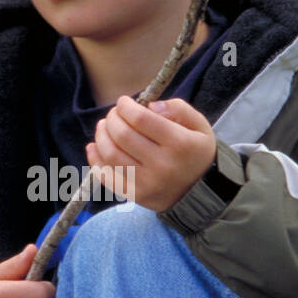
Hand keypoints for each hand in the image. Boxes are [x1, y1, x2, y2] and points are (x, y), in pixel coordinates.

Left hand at [85, 95, 217, 212]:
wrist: (204, 193)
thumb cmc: (197, 152)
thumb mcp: (199, 126)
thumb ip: (178, 108)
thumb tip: (149, 105)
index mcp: (179, 144)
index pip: (141, 119)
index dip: (126, 107)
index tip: (123, 102)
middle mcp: (163, 165)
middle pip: (122, 135)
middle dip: (112, 118)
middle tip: (114, 113)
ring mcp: (147, 183)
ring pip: (111, 154)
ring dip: (101, 135)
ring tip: (104, 126)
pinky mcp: (136, 196)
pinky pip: (107, 177)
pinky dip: (95, 160)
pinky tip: (94, 147)